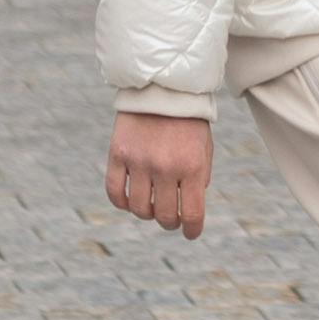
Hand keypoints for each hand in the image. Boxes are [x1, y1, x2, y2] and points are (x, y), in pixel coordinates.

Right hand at [106, 110, 212, 236]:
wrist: (162, 87)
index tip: (190, 233)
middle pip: (164, 215)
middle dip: (169, 222)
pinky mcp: (118, 154)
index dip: (192, 230)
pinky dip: (121, 202)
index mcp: (192, 166)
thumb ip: (199, 179)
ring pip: (138, 208)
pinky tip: (129, 201)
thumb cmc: (188, 121)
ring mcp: (139, 161)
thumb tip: (187, 208)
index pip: (191, 214)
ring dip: (146, 213)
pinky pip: (114, 192)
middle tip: (171, 217)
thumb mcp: (204, 149)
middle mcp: (165, 167)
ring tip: (151, 206)